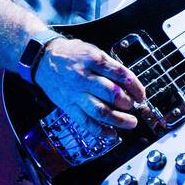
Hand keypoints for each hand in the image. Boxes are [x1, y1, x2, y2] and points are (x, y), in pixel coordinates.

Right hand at [33, 36, 147, 142]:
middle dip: (127, 102)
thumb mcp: (92, 51)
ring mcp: (75, 93)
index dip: (135, 86)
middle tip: (134, 106)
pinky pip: (85, 122)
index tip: (141, 94)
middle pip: (111, 94)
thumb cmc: (71, 54)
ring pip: (100, 111)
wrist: (43, 59)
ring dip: (118, 120)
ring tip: (130, 123)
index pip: (120, 74)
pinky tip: (111, 134)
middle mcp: (84, 77)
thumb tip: (129, 83)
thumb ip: (110, 66)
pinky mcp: (69, 106)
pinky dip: (100, 130)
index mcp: (93, 60)